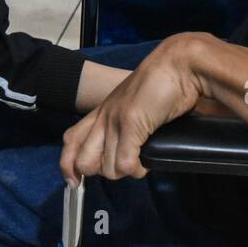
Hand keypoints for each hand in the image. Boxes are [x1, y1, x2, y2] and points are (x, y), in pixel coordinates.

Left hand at [60, 33, 211, 182]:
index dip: (68, 165)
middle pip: (84, 161)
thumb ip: (126, 124)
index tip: (75, 181)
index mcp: (102, 111)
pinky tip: (148, 160)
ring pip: (108, 168)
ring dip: (127, 171)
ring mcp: (115, 121)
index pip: (71, 141)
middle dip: (104, 171)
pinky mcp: (131, 124)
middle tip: (125, 165)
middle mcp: (104, 116)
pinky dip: (138, 169)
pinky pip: (126, 164)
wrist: (178, 65)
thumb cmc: (164, 84)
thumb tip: (127, 153)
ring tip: (142, 159)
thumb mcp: (136, 106)